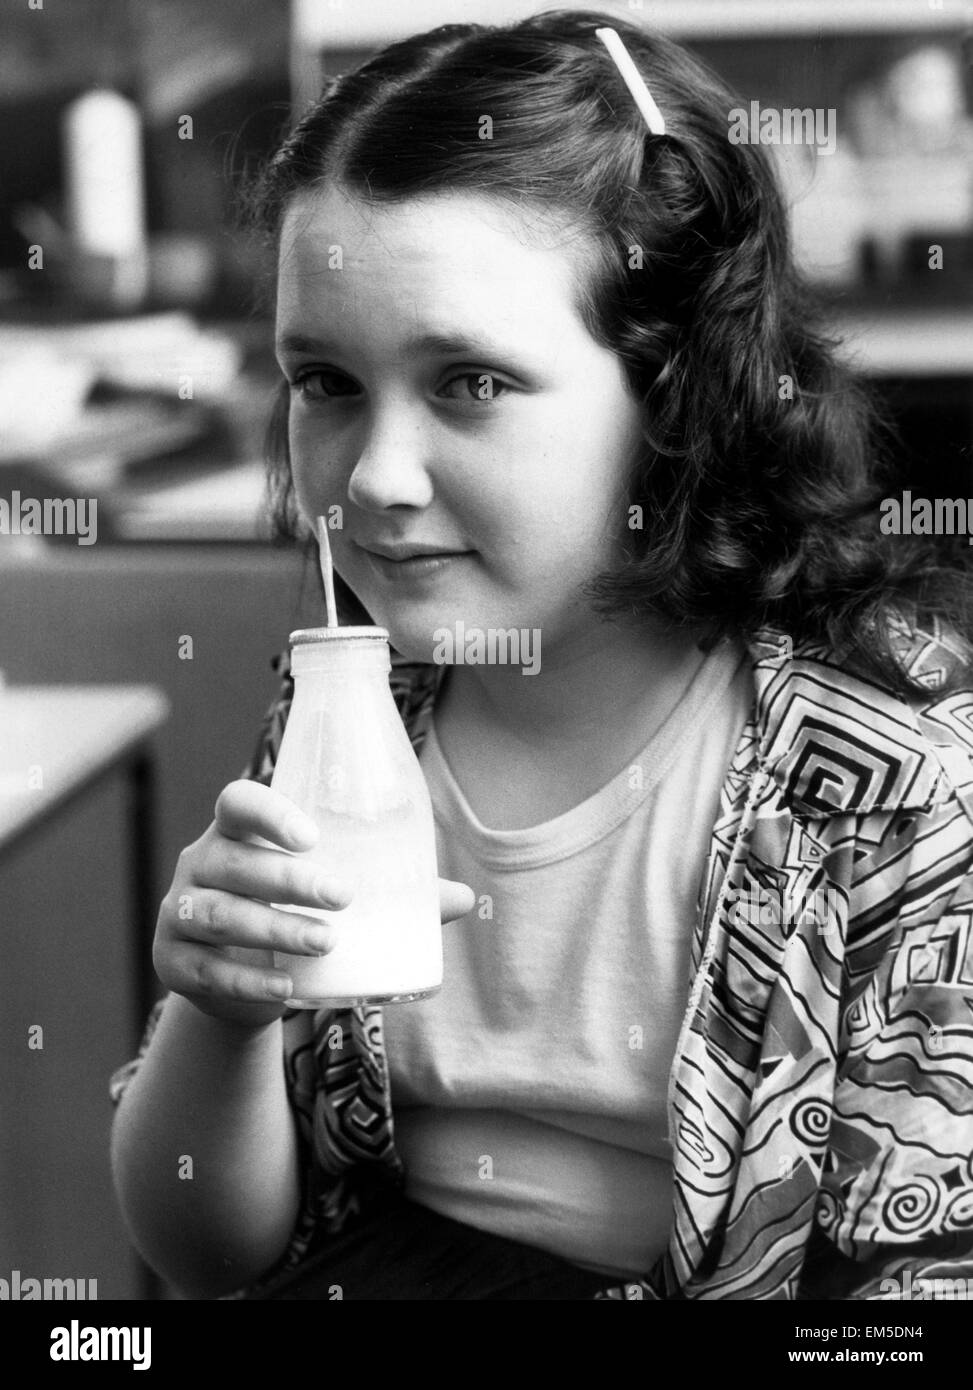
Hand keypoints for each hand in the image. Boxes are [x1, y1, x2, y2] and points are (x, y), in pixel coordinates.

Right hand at [154, 779, 474, 1028]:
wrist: (243, 983)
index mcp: (237, 833)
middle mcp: (200, 864)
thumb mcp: (327, 897)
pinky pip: (206, 969)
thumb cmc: (293, 916)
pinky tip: (288, 988)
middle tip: (344, 897)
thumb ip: (389, 893)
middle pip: (234, 864)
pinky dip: (248, 980)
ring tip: (326, 942)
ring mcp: (178, 912)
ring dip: (273, 929)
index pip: (237, 803)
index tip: (311, 836)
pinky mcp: (173, 961)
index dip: (268, 814)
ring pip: (217, 914)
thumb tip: (462, 898)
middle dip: (289, 880)